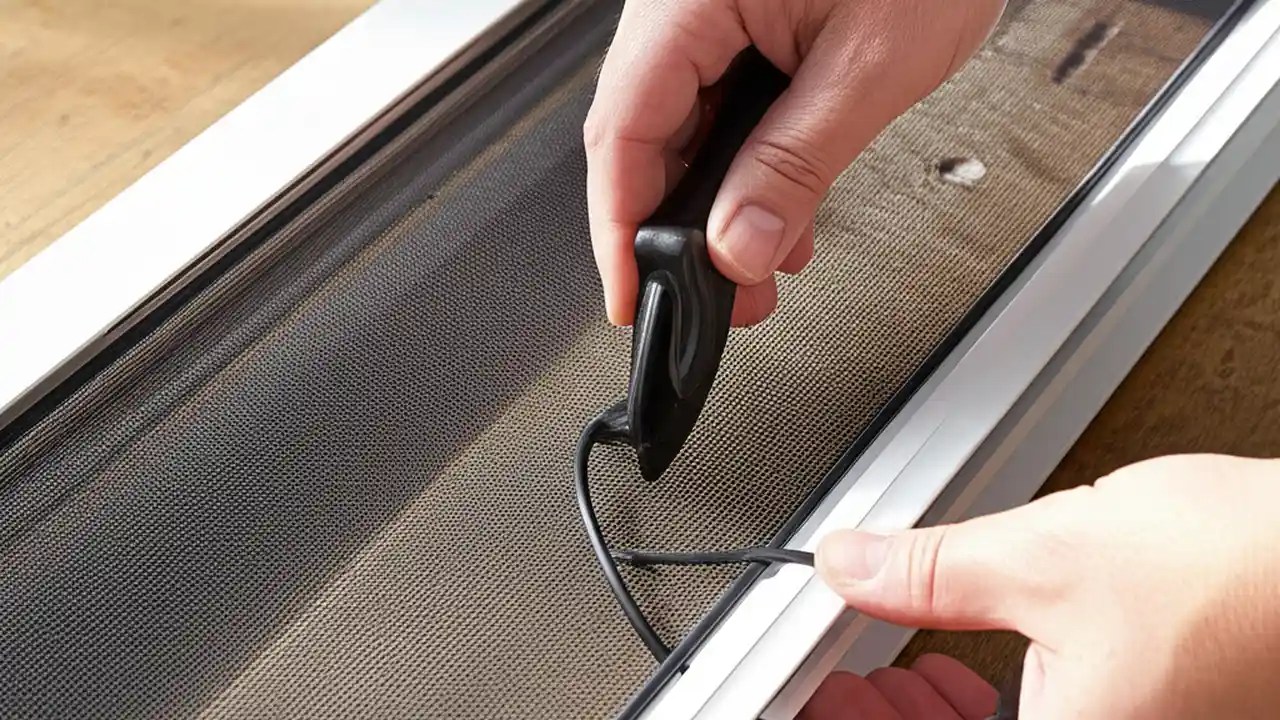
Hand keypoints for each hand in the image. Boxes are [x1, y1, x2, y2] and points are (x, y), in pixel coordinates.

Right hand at [583, 0, 1005, 325]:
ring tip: (754, 271)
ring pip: (683, 130)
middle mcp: (681, 3)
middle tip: (712, 301)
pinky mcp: (739, 23)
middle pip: (643, 137)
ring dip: (714, 208)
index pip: (623, 130)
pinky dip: (743, 169)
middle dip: (677, 233)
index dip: (620, 228)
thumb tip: (738, 246)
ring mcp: (706, 14)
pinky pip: (719, 107)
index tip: (634, 295)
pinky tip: (776, 213)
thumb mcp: (868, 67)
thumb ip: (797, 164)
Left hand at [814, 454, 1279, 718]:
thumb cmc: (1242, 575)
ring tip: (895, 678)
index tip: (822, 691)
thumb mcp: (1047, 559)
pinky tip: (975, 665)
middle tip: (845, 684)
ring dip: (936, 716)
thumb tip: (852, 567)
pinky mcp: (1157, 716)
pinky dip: (995, 706)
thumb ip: (931, 572)